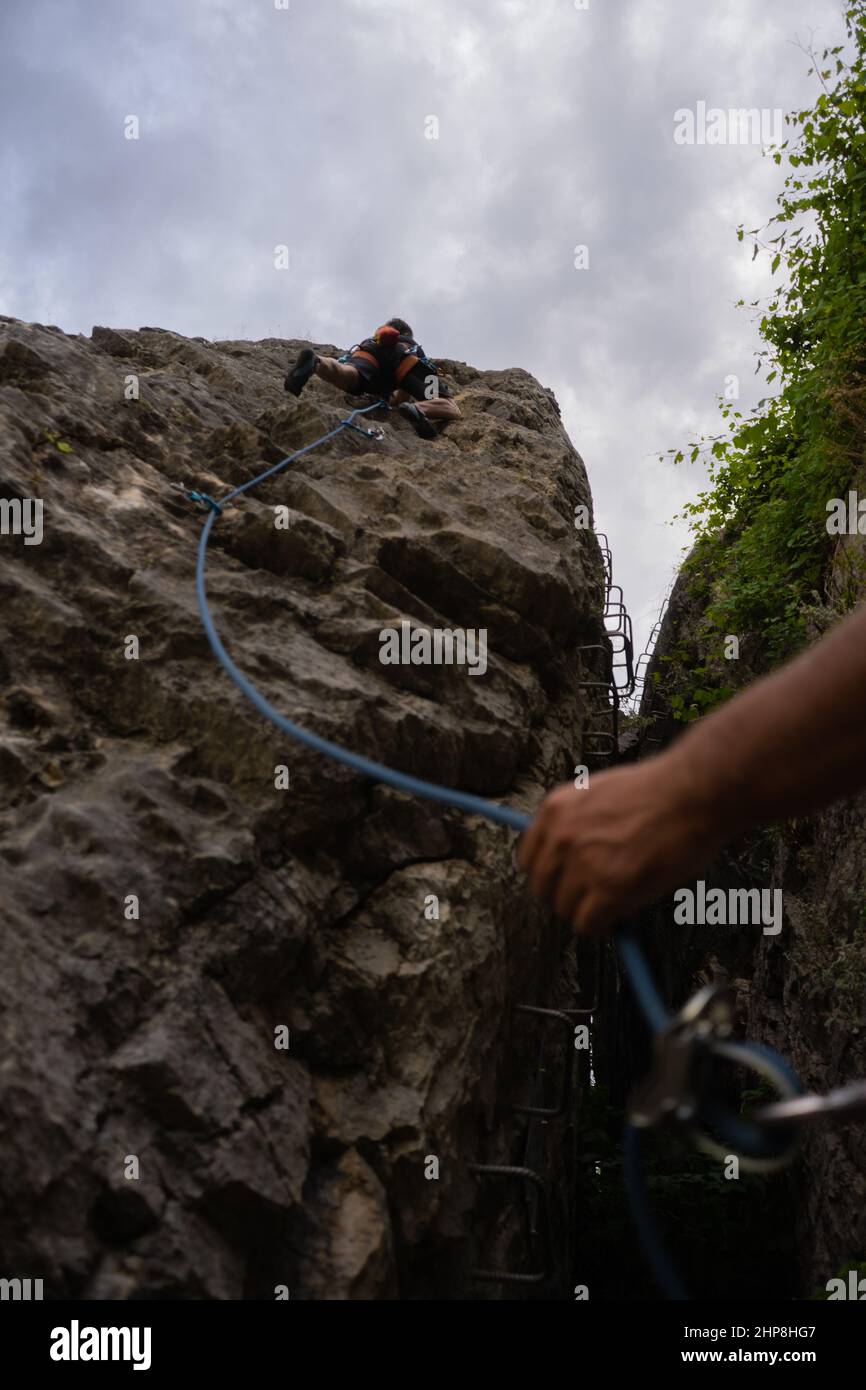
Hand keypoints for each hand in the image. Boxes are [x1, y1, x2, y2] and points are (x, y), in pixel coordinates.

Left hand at [518, 754, 722, 935]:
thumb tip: (572, 857)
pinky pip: (588, 924)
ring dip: (587, 913)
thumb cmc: (660, 790)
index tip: (561, 884)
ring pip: (566, 909)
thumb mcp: (600, 794)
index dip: (548, 876)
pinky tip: (616, 921)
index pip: (528, 858)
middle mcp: (561, 837)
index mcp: (556, 810)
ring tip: (610, 908)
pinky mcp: (608, 890)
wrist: (692, 793)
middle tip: (588, 900)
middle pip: (543, 888)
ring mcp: (583, 864)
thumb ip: (579, 823)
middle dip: (565, 898)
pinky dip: (602, 928)